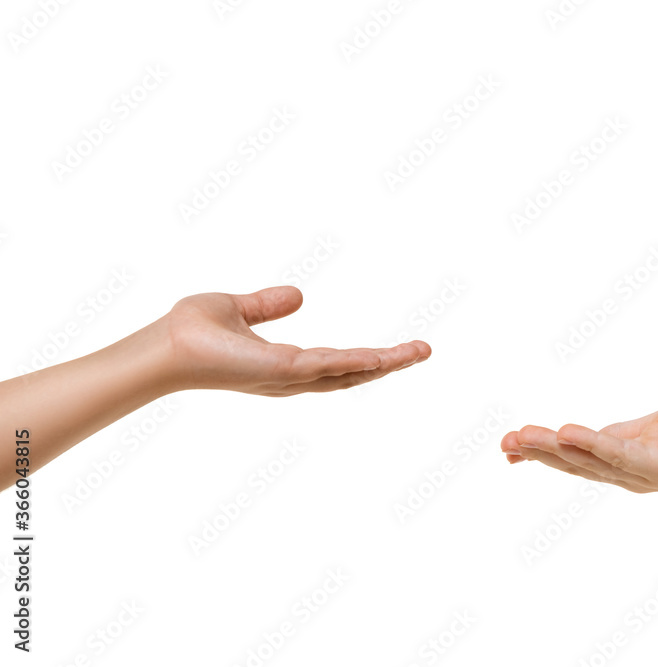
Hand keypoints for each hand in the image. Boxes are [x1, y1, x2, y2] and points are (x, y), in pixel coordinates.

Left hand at [159, 286, 430, 395]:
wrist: (164, 348)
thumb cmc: (189, 332)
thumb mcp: (238, 307)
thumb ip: (267, 304)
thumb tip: (300, 296)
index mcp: (285, 364)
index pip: (337, 363)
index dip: (368, 358)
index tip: (397, 350)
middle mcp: (293, 377)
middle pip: (354, 373)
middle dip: (391, 364)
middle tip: (423, 351)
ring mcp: (291, 377)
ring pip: (351, 372)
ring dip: (388, 363)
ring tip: (421, 352)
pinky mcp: (285, 371)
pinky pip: (333, 366)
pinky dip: (362, 362)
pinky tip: (386, 357)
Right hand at [500, 402, 657, 493]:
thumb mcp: (649, 430)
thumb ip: (618, 434)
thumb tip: (581, 433)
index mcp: (622, 462)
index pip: (573, 458)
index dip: (540, 453)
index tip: (508, 448)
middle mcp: (626, 473)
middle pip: (573, 463)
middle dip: (537, 453)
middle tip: (504, 443)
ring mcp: (641, 471)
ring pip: (589, 460)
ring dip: (554, 449)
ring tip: (523, 436)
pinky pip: (620, 453)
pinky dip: (592, 443)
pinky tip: (567, 432)